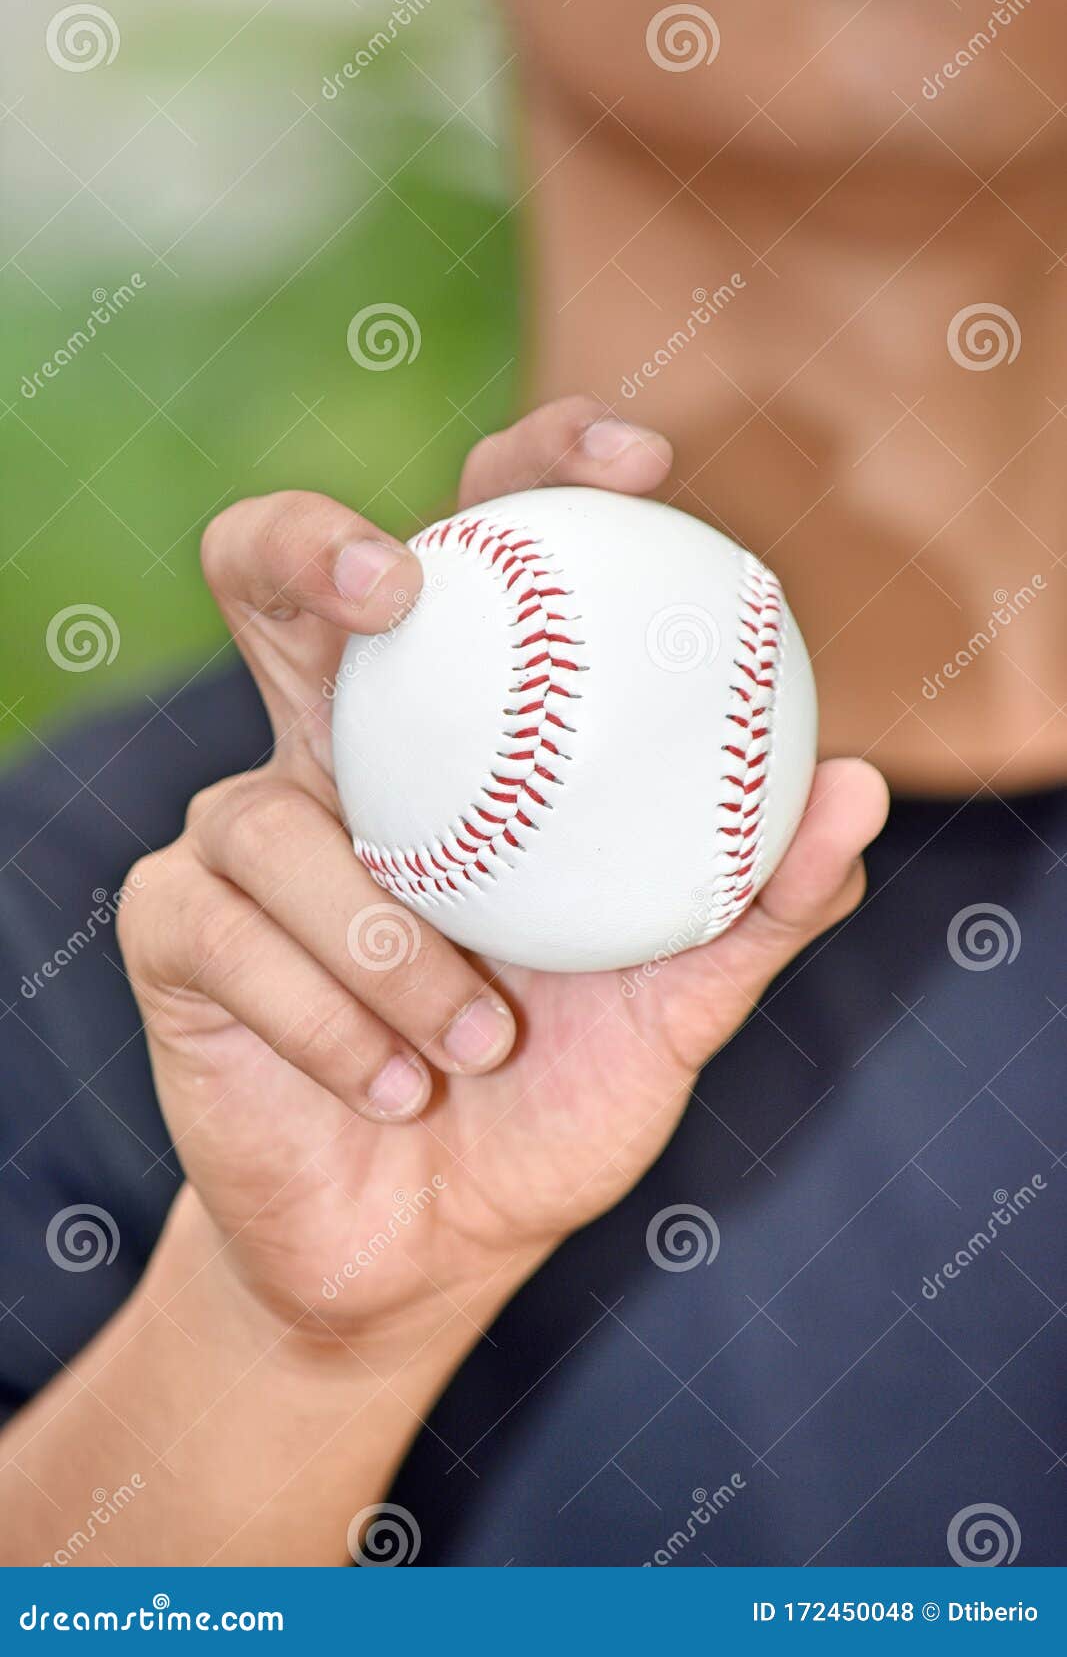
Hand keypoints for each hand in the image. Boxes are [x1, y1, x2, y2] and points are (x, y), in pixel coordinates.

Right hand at [118, 398, 887, 1349]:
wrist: (423, 1242)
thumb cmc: (546, 1102)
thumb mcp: (675, 1008)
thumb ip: (754, 907)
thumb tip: (852, 787)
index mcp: (453, 744)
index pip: (478, 554)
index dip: (537, 465)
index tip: (638, 467)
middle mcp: (333, 758)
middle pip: (266, 571)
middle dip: (306, 542)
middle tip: (394, 581)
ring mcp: (233, 832)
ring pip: (272, 819)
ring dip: (390, 949)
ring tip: (473, 1048)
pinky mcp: (168, 924)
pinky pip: (231, 935)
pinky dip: (334, 1022)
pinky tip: (394, 1088)